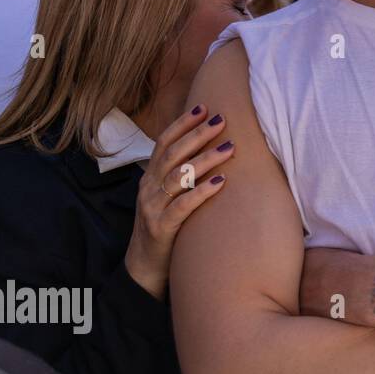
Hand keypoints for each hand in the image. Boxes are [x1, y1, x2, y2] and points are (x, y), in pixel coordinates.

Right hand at [124, 105, 232, 299]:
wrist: (144, 266)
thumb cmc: (163, 224)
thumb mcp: (166, 195)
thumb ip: (180, 173)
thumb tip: (206, 148)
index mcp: (150, 177)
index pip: (164, 142)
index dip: (183, 124)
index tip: (204, 107)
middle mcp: (148, 188)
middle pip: (173, 154)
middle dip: (198, 134)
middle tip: (222, 120)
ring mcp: (152, 207)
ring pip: (179, 177)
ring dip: (205, 160)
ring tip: (230, 148)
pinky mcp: (161, 228)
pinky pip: (183, 206)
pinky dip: (202, 192)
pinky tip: (222, 182)